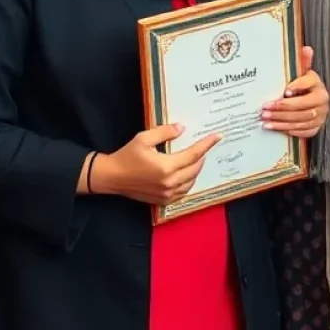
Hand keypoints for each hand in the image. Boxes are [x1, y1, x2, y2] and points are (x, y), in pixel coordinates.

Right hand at [91, 124, 219, 205]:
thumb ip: (165, 132)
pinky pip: (183, 192)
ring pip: (191, 182)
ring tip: (197, 158)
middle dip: (203, 156)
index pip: (193, 155)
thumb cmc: (127, 155)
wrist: (113, 177)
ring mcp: (167, 194)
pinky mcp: (163, 200)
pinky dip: (189, 182)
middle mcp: (170, 183)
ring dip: (196, 170)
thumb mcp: (144, 138)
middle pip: (195, 169)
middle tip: (206, 146)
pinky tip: (187, 174)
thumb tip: (182, 128)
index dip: (206, 145)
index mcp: (166, 167)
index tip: (217, 136)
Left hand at [261, 47, 329, 138]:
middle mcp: (322, 101)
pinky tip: (274, 128)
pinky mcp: (316, 127)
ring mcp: (321, 116)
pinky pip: (302, 131)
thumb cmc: (305, 85)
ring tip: (265, 119)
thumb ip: (303, 62)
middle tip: (265, 108)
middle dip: (282, 108)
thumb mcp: (303, 73)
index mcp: (318, 85)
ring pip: (300, 120)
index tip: (284, 90)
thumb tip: (306, 48)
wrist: (315, 102)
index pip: (308, 84)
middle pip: (302, 106)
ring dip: (281, 121)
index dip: (298, 87)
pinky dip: (287, 130)